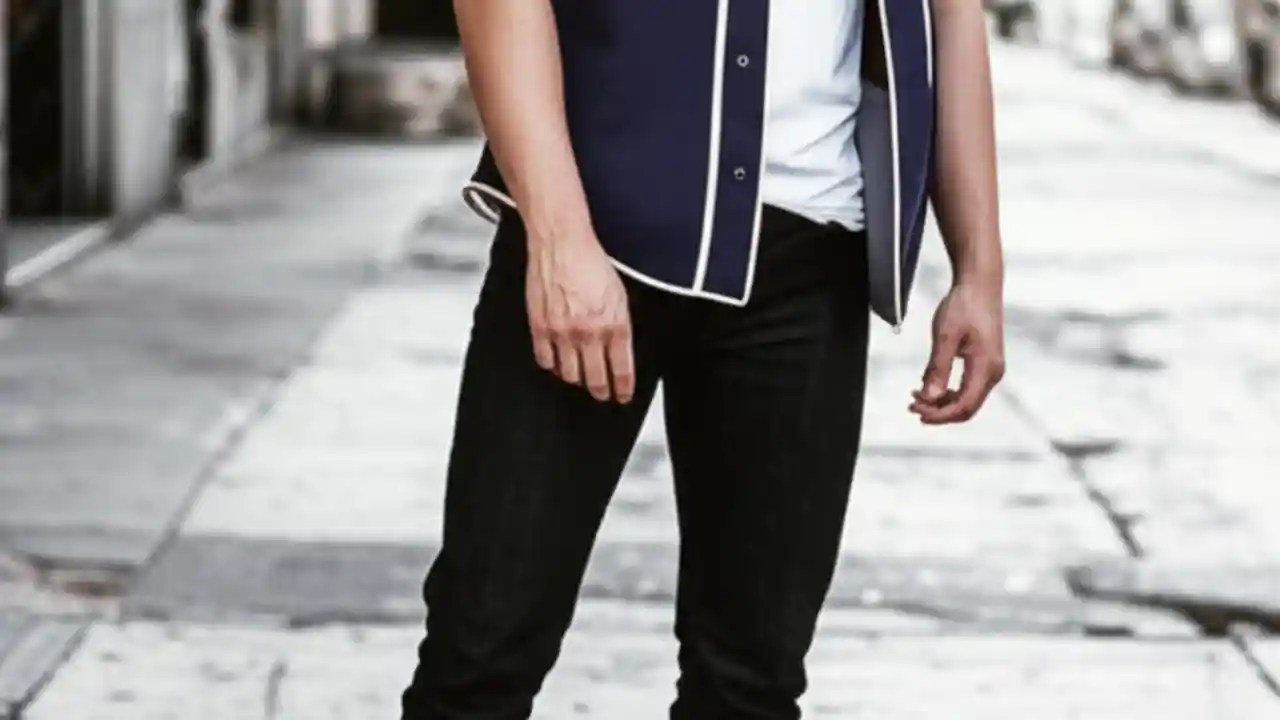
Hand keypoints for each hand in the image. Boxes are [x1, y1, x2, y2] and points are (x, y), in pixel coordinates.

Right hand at [525, 227, 635, 403]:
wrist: (561, 241)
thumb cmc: (591, 262)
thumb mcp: (619, 295)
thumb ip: (619, 326)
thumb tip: (619, 351)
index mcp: (615, 324)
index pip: (621, 370)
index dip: (622, 389)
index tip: (622, 395)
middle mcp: (590, 333)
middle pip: (595, 379)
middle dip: (601, 391)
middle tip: (603, 394)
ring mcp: (563, 332)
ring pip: (570, 375)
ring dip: (577, 378)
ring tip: (580, 376)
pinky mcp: (540, 327)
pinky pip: (546, 361)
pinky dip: (553, 366)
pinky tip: (558, 362)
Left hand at [910, 281, 1004, 423]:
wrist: (980, 283)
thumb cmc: (964, 305)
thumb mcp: (945, 336)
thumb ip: (938, 368)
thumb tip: (929, 397)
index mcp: (986, 368)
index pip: (964, 406)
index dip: (939, 415)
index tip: (916, 411)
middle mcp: (992, 373)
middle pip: (967, 408)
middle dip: (939, 411)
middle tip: (911, 405)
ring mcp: (991, 368)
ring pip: (967, 399)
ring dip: (941, 403)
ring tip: (916, 397)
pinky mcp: (985, 363)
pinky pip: (967, 387)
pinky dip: (948, 392)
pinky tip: (929, 386)